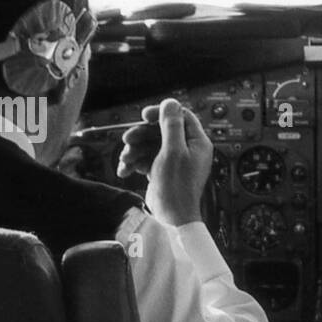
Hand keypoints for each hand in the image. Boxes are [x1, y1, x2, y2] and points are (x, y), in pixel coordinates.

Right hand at [117, 98, 211, 225]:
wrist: (171, 218)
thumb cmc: (176, 187)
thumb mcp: (173, 151)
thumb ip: (171, 126)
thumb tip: (171, 102)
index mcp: (197, 142)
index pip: (181, 117)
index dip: (161, 113)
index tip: (144, 115)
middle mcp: (188, 149)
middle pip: (161, 130)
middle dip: (142, 135)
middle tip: (127, 140)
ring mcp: (174, 160)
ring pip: (150, 144)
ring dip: (135, 150)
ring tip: (125, 160)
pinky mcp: (162, 170)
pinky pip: (146, 159)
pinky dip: (134, 163)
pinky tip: (124, 170)